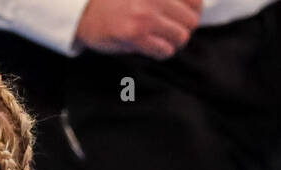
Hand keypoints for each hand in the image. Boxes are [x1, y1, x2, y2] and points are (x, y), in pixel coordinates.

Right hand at [74, 0, 201, 59]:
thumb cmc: (113, 2)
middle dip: (183, 29)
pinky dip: (162, 52)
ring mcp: (146, 17)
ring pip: (180, 37)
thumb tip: (193, 9)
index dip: (193, 11)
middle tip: (171, 32)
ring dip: (173, 43)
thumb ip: (164, 0)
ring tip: (161, 41)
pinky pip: (163, 50)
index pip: (196, 1)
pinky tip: (152, 48)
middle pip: (191, 21)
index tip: (184, 17)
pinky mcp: (135, 36)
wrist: (84, 13)